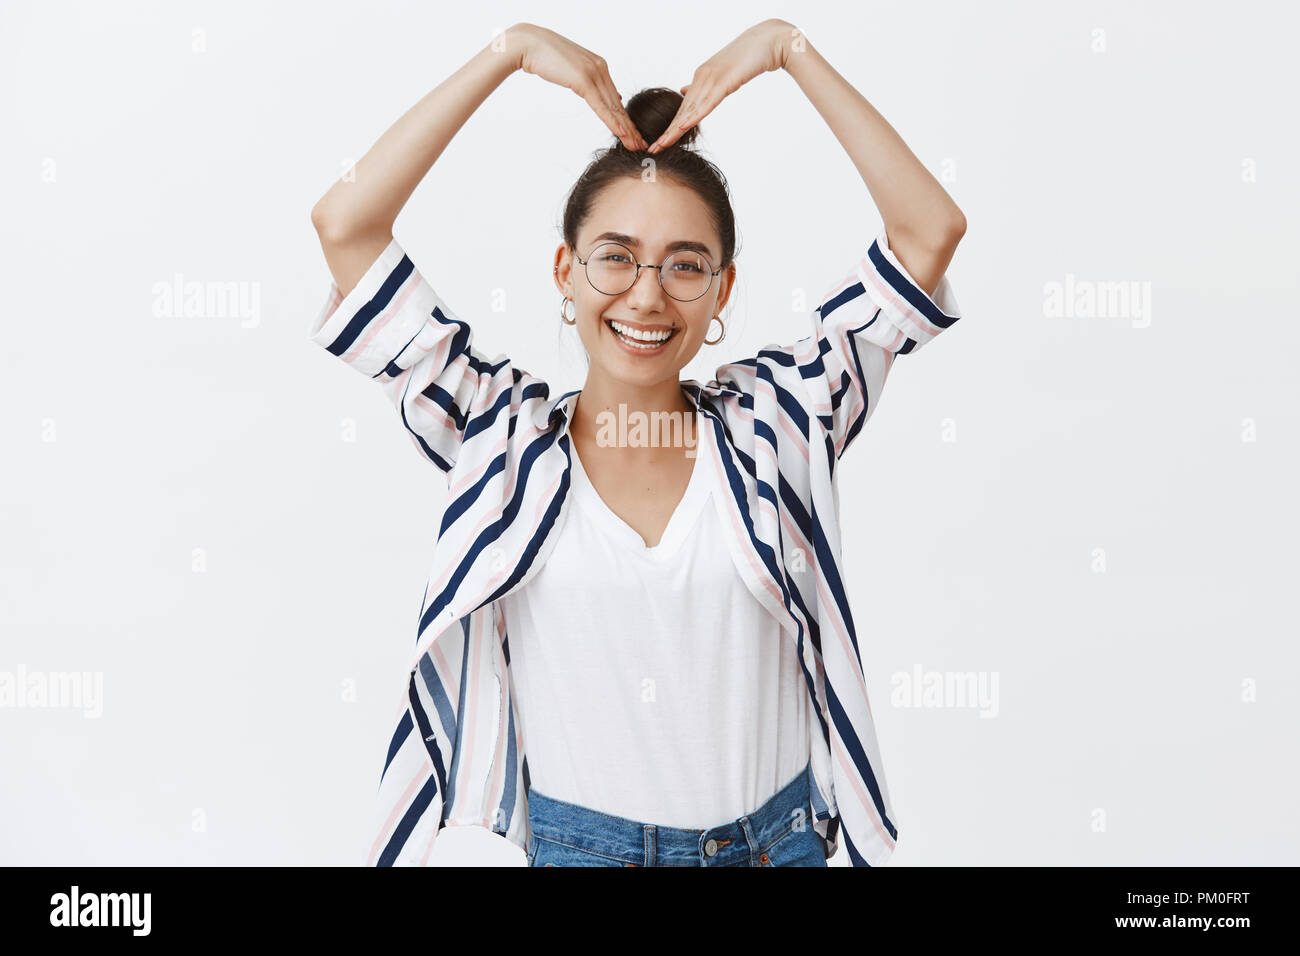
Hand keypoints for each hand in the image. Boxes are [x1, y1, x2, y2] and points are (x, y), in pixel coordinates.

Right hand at [510, 23, 648, 151]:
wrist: (529, 44)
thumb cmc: (544, 57)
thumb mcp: (572, 70)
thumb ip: (587, 81)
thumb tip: (599, 94)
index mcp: (599, 66)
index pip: (614, 98)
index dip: (624, 118)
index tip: (633, 134)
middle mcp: (601, 69)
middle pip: (618, 105)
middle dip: (630, 128)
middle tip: (641, 145)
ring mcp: (594, 73)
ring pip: (613, 108)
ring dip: (625, 129)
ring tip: (636, 145)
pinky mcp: (584, 80)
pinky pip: (601, 106)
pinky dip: (612, 121)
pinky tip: (622, 133)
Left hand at [646, 19, 796, 153]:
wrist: (770, 41)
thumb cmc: (751, 57)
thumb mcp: (725, 73)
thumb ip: (709, 85)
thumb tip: (687, 91)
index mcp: (702, 77)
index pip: (684, 108)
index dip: (671, 126)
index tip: (660, 142)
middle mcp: (702, 78)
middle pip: (682, 112)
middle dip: (667, 133)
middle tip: (652, 150)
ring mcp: (712, 79)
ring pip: (690, 110)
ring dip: (674, 130)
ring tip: (661, 145)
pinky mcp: (724, 81)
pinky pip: (707, 103)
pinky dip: (694, 116)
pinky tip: (682, 127)